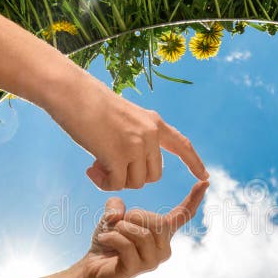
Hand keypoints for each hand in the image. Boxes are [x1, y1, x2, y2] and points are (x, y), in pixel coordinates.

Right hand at [46, 73, 208, 190]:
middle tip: (108, 168)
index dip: (194, 162)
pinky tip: (90, 168)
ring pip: (136, 183)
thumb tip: (137, 166)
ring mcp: (136, 145)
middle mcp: (150, 134)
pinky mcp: (118, 156)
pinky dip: (104, 183)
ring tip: (96, 166)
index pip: (182, 145)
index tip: (205, 176)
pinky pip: (118, 185)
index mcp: (154, 122)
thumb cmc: (89, 103)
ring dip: (116, 181)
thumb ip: (136, 136)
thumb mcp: (124, 117)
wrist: (72, 92)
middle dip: (132, 177)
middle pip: (153, 175)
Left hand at [79, 180, 208, 277]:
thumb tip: (119, 213)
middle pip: (158, 221)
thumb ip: (117, 207)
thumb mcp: (113, 216)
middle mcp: (164, 249)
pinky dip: (111, 237)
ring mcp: (152, 261)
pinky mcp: (137, 269)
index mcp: (163, 234)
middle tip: (119, 224)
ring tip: (112, 233)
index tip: (205, 182)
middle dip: (134, 216)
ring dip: (121, 228)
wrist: (92, 268)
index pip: (182, 215)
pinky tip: (104, 240)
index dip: (194, 198)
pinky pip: (126, 245)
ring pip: (142, 233)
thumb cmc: (108, 241)